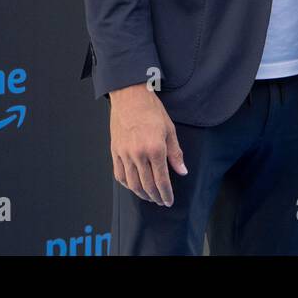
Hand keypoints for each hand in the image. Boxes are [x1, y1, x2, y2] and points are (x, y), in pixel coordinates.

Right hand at [109, 84, 187, 205]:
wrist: (130, 96)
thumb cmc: (151, 110)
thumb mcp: (169, 130)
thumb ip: (175, 154)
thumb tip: (182, 171)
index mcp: (155, 149)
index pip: (162, 180)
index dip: (166, 194)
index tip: (169, 201)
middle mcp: (138, 154)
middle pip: (147, 185)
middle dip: (156, 197)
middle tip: (161, 201)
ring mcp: (124, 153)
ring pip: (132, 183)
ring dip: (142, 194)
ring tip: (149, 196)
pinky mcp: (115, 151)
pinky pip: (119, 174)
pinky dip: (127, 184)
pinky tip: (133, 186)